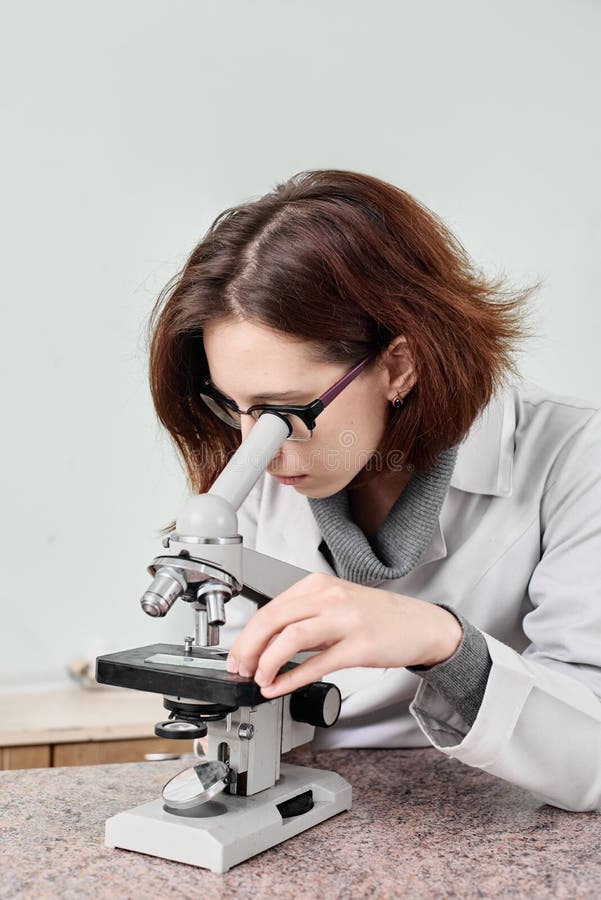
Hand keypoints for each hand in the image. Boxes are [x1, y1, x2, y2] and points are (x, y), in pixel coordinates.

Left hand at [226, 572, 462, 697]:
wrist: (422, 625)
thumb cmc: (378, 617)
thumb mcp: (336, 605)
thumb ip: (305, 617)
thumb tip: (267, 642)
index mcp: (319, 585)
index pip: (270, 607)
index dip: (247, 634)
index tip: (237, 654)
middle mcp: (330, 597)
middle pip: (274, 619)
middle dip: (248, 647)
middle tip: (239, 668)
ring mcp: (346, 620)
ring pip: (291, 637)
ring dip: (266, 661)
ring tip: (258, 679)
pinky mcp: (360, 646)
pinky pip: (317, 663)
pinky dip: (291, 677)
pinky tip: (278, 687)